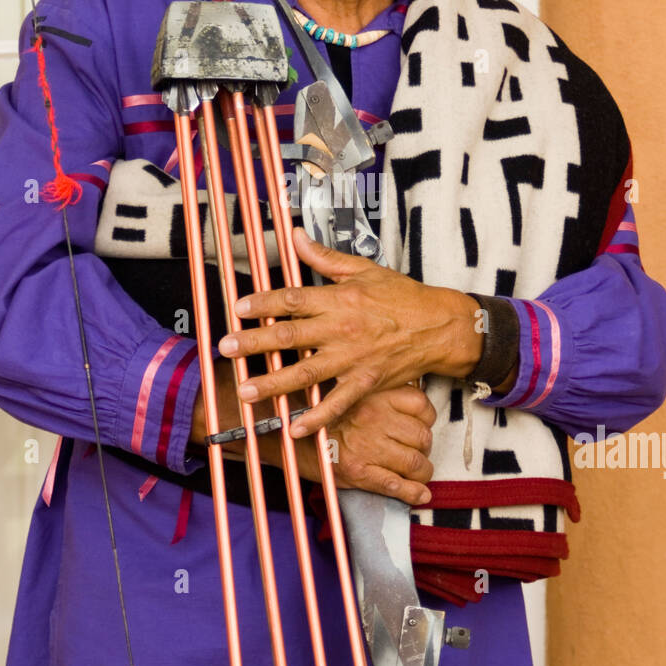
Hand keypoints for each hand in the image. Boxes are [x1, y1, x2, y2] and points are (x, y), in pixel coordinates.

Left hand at [217, 227, 481, 437]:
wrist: (439, 326)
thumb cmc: (402, 297)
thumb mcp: (364, 270)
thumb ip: (325, 258)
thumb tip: (296, 236)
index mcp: (339, 299)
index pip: (292, 300)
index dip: (262, 303)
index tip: (238, 307)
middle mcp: (341, 330)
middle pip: (289, 337)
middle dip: (254, 343)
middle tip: (225, 349)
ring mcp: (352, 359)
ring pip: (305, 374)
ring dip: (273, 384)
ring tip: (246, 390)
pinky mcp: (365, 383)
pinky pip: (337, 404)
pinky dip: (316, 418)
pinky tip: (293, 429)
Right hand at [284, 384, 436, 507]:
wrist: (283, 433)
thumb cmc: (318, 414)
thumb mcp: (349, 392)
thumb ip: (377, 396)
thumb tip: (408, 410)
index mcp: (374, 394)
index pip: (422, 406)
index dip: (426, 421)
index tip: (420, 427)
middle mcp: (375, 417)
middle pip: (422, 436)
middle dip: (423, 449)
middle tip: (415, 453)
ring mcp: (368, 445)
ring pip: (416, 462)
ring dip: (421, 473)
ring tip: (416, 475)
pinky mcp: (359, 472)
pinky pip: (397, 485)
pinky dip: (413, 493)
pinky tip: (420, 496)